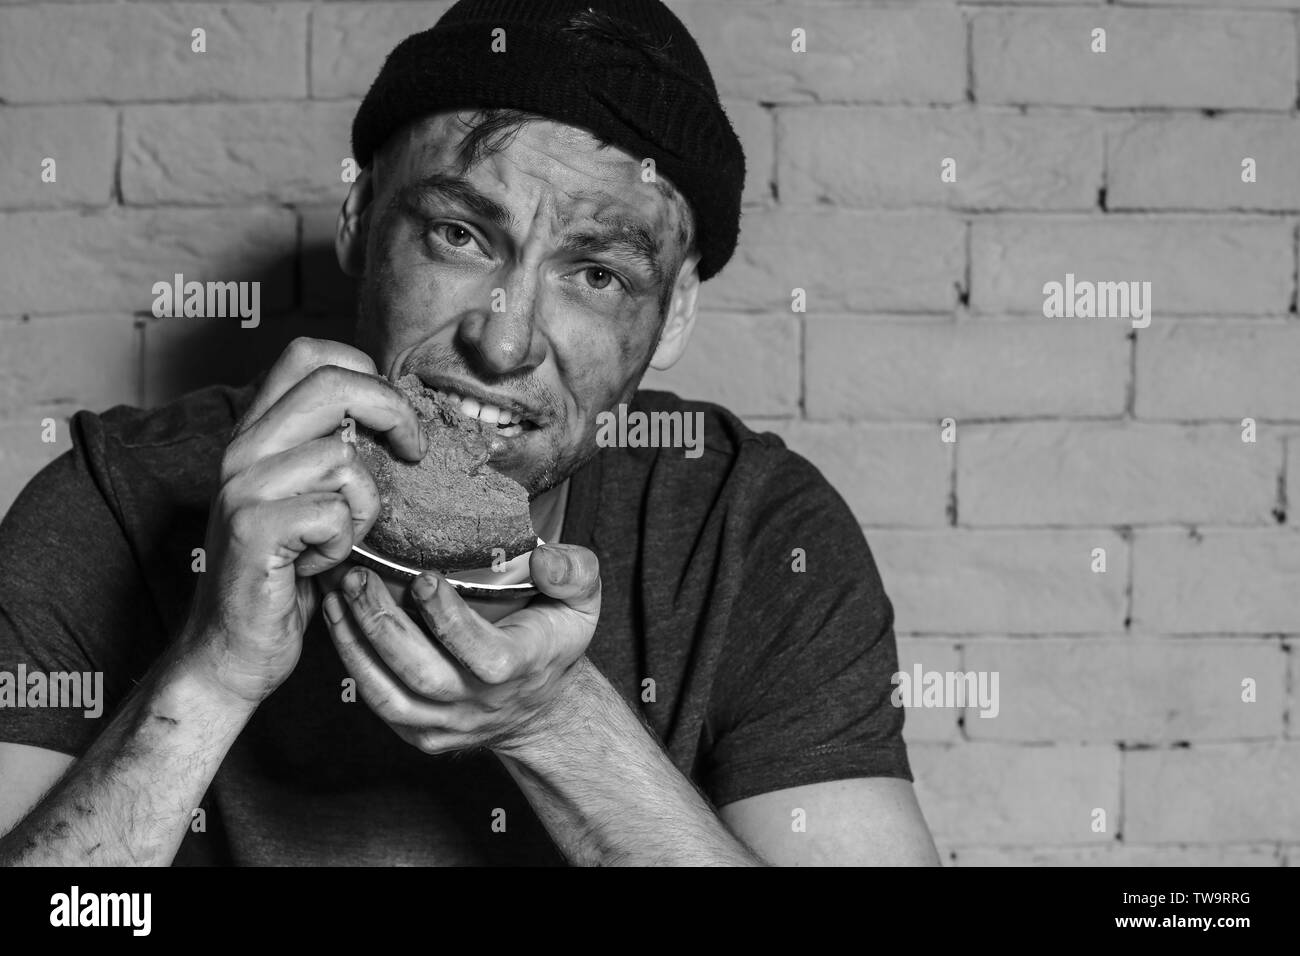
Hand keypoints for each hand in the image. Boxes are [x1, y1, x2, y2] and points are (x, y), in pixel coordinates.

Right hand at [180, 337, 424, 705]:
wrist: (234, 649)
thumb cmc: (287, 574)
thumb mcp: (312, 497)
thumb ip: (337, 449)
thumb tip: (401, 413)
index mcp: (257, 432)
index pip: (309, 353)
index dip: (367, 372)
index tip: (396, 416)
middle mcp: (241, 449)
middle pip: (332, 383)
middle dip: (392, 412)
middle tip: (413, 452)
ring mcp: (242, 487)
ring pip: (344, 458)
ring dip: (364, 507)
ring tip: (338, 538)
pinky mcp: (252, 529)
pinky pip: (334, 511)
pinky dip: (344, 542)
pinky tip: (320, 563)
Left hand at [320, 543, 600, 753]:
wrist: (540, 706)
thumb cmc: (553, 640)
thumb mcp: (583, 601)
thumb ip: (576, 571)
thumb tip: (544, 558)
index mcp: (520, 668)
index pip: (482, 655)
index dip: (449, 618)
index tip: (423, 576)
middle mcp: (480, 705)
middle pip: (422, 675)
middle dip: (383, 624)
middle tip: (357, 578)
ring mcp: (447, 725)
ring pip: (388, 695)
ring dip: (355, 644)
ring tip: (338, 596)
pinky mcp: (421, 733)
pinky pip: (378, 703)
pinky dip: (352, 663)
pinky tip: (339, 622)